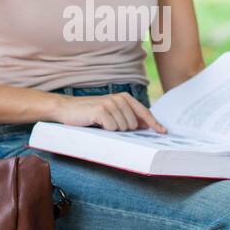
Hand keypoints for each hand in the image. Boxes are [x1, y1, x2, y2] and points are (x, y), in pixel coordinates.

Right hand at [53, 92, 167, 132]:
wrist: (67, 108)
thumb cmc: (90, 113)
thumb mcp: (111, 112)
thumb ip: (127, 116)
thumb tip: (146, 126)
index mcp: (124, 98)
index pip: (144, 112)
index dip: (154, 123)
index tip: (163, 132)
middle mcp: (119, 98)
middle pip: (133, 124)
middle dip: (124, 130)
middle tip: (108, 125)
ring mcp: (110, 103)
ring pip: (123, 128)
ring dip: (112, 130)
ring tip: (101, 123)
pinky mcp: (101, 110)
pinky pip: (112, 128)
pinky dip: (105, 129)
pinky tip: (96, 122)